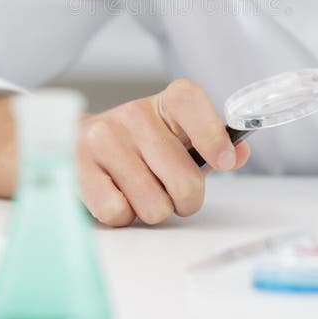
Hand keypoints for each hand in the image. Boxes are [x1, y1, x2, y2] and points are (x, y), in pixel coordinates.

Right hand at [77, 78, 249, 226]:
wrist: (77, 146)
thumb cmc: (138, 147)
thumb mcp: (177, 139)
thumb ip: (210, 147)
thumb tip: (240, 153)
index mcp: (165, 103)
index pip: (190, 102)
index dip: (212, 134)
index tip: (225, 160)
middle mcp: (133, 114)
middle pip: (184, 179)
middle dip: (185, 200)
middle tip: (172, 194)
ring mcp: (103, 139)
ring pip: (153, 205)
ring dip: (152, 210)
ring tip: (140, 192)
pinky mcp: (79, 168)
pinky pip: (118, 212)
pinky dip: (123, 216)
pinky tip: (116, 195)